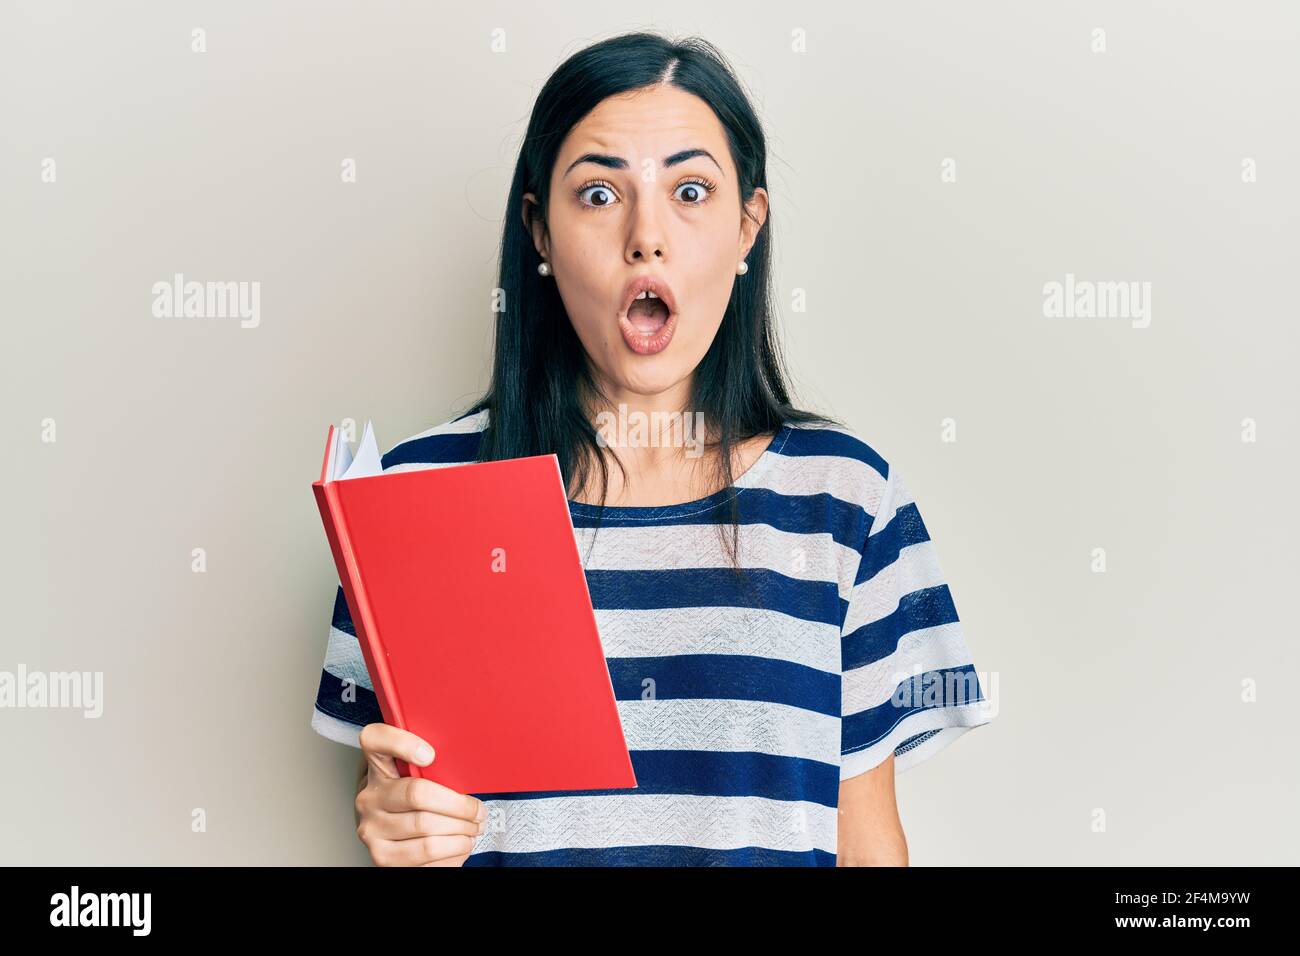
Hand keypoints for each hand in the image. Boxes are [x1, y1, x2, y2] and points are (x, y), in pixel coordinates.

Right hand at [354, 722, 486, 865]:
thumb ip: (433, 764)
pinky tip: (460, 843)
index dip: (402, 744)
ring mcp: (372, 829)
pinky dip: (454, 850)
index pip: (375, 739)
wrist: (394, 838)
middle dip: (459, 805)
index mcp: (378, 766)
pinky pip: (428, 855)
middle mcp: (369, 797)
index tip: (430, 755)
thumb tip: (470, 764)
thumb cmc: (414, 801)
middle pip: (418, 794)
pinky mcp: (382, 857)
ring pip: (427, 829)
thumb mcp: (418, 776)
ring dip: (462, 830)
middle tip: (478, 810)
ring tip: (473, 828)